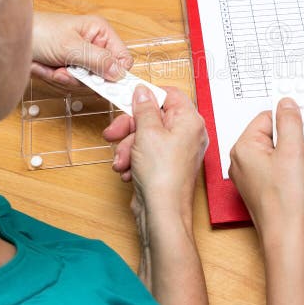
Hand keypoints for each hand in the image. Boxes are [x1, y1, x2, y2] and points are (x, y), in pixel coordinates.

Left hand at [31, 12, 132, 87]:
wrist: (8, 38)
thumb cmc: (39, 32)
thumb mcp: (70, 46)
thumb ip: (97, 60)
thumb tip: (120, 74)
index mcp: (100, 32)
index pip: (123, 58)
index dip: (115, 73)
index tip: (102, 82)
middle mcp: (93, 44)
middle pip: (104, 74)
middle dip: (81, 76)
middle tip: (64, 70)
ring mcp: (79, 57)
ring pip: (86, 82)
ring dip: (66, 78)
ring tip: (51, 67)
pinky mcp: (66, 67)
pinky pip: (70, 82)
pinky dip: (56, 79)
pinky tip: (45, 68)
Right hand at [103, 86, 206, 214]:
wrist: (161, 213)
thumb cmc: (162, 176)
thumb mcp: (147, 133)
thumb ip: (144, 108)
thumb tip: (143, 92)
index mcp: (189, 121)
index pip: (169, 94)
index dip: (147, 97)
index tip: (128, 100)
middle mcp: (186, 134)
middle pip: (153, 116)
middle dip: (130, 128)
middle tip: (114, 133)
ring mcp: (176, 150)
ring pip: (145, 136)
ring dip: (128, 147)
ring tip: (122, 161)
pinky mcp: (165, 165)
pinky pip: (146, 152)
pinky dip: (133, 159)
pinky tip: (127, 170)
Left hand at [230, 100, 303, 304]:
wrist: (288, 235)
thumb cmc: (284, 200)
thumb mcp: (293, 149)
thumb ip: (291, 121)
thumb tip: (287, 103)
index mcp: (243, 147)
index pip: (267, 117)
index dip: (290, 120)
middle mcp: (244, 160)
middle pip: (276, 135)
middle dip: (297, 142)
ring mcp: (254, 176)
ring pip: (283, 152)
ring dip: (299, 158)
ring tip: (303, 172)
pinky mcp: (265, 187)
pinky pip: (283, 168)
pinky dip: (296, 171)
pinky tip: (303, 181)